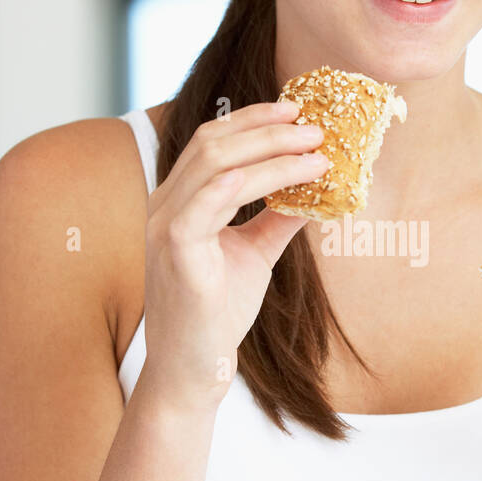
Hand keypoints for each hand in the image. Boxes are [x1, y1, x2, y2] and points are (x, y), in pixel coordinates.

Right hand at [141, 102, 330, 413]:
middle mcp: (166, 204)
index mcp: (179, 200)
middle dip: (268, 128)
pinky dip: (245, 181)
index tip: (299, 112)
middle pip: (214, 143)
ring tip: (315, 149)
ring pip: (215, 164)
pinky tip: (284, 176)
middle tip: (316, 127)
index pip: (213, 141)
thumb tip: (315, 191)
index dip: (254, 120)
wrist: (195, 368)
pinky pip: (207, 202)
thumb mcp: (256, 254)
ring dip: (270, 150)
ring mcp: (165, 225)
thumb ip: (277, 220)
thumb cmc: (217, 314)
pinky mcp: (175, 250)